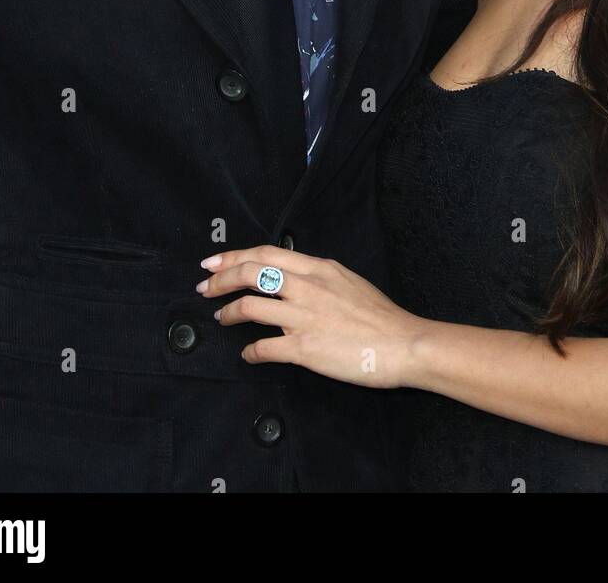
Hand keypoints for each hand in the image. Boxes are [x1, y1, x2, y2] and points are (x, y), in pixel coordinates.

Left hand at [195, 243, 423, 387]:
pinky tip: (247, 354)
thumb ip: (317, 278)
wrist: (402, 343)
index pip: (266, 253)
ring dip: (229, 312)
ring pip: (251, 307)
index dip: (234, 256)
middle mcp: (307, 286)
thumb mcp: (347, 280)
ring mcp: (303, 316)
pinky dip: (250, 352)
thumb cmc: (380, 316)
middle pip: (251, 272)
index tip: (214, 261)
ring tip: (222, 316)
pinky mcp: (304, 348)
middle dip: (221, 278)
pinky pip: (265, 347)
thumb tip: (293, 279)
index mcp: (318, 268)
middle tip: (205, 286)